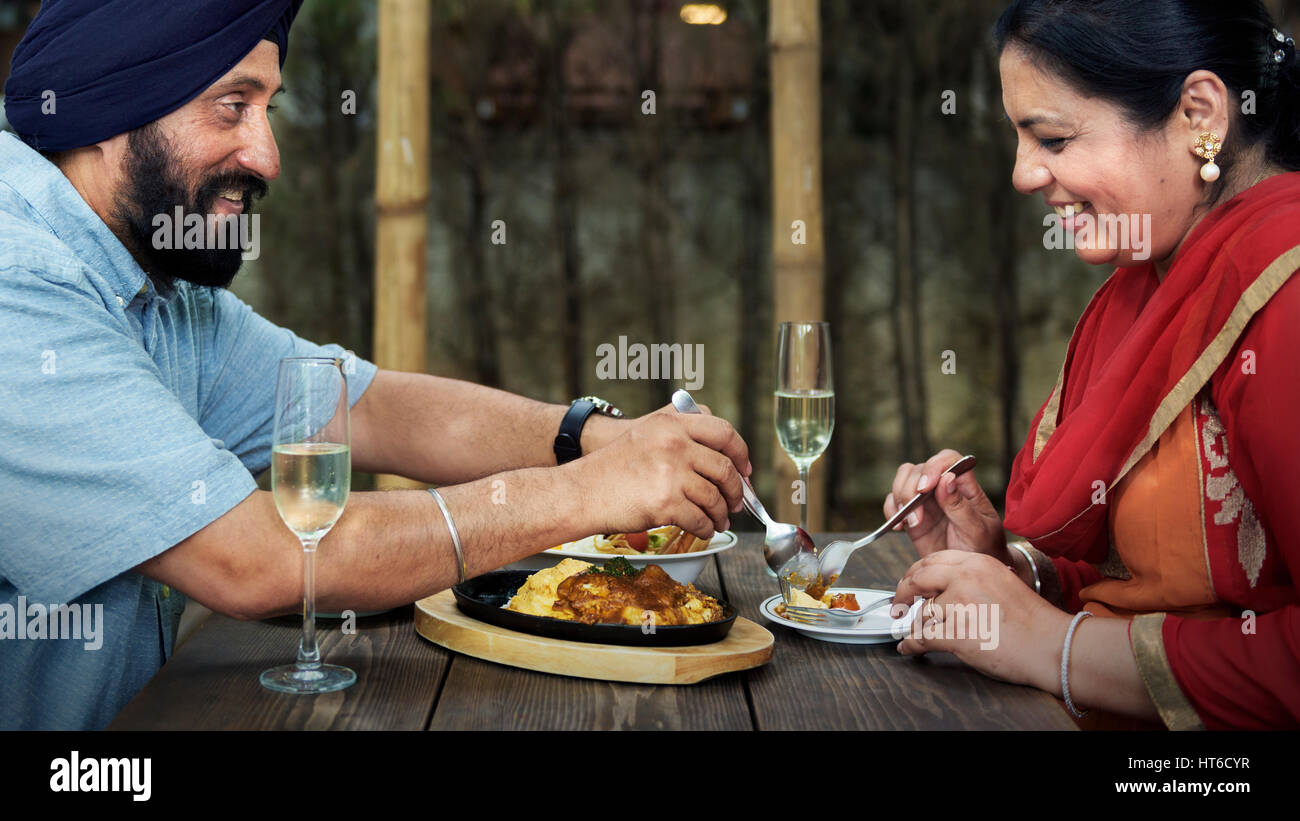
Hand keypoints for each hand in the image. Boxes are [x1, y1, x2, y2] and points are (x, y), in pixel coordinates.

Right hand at [569, 409, 750, 539]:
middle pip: (725, 468)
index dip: (741, 453)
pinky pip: (700, 518)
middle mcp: (675, 443)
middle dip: (736, 490)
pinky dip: (706, 527)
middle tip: (736, 501)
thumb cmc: (613, 468)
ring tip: (719, 520)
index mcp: (672, 423)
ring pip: (715, 497)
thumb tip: (724, 458)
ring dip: (721, 513)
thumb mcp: (646, 434)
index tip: (745, 469)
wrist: (582, 492)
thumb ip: (681, 436)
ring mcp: (672, 473)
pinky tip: (703, 529)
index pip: (724, 432)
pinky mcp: (667, 502)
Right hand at [884, 448, 1007, 560]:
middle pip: (919, 468)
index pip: (948, 459)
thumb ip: (960, 506)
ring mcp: (926, 500)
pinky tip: (899, 527)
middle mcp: (943, 488)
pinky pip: (893, 502)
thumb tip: (946, 478)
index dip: (934, 466)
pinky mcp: (911, 514)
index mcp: (964, 486)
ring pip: (903, 479)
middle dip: (912, 488)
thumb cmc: (982, 549)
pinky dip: (890, 510)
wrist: (968, 572)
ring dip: (900, 498)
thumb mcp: (977, 531)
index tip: (926, 487)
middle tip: (916, 515)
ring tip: (910, 522)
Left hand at [891, 550, 1069, 692]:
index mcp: (978, 562)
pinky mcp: (955, 633)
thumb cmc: (1032, 621)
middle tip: (898, 604)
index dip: (916, 574)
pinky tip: (909, 648)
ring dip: (915, 626)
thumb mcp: (1002, 582)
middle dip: (903, 593)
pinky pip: (921, 638)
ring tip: (912, 633)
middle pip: (917, 579)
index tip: (909, 584)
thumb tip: (942, 588)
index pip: (933, 560)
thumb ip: (972, 579)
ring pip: (921, 613)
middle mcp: (966, 578)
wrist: (1051, 646)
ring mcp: (958, 605)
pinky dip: (911, 646)